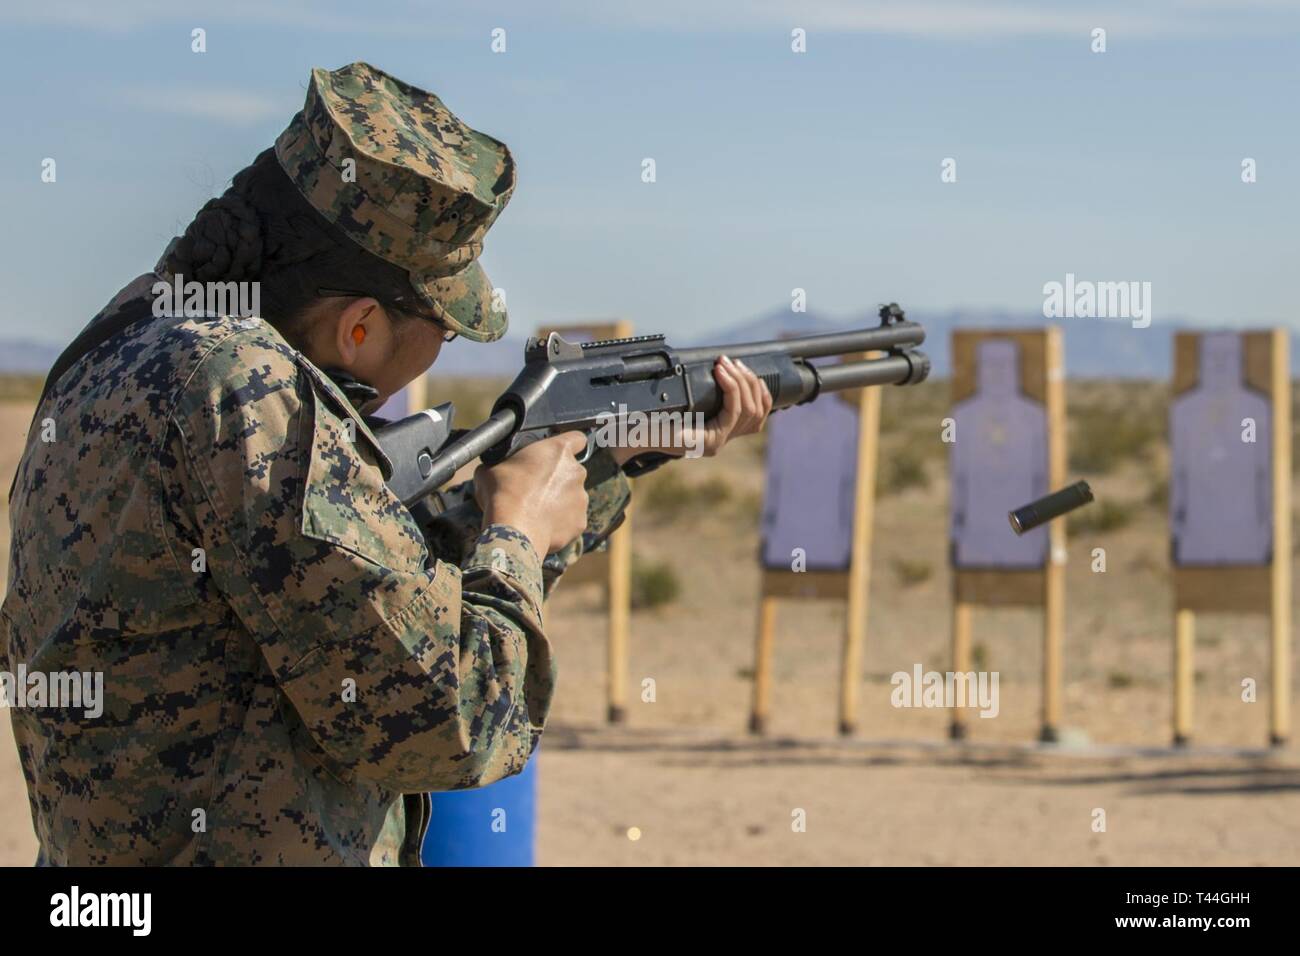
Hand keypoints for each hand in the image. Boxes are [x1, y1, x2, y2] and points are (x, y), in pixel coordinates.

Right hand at [473, 432, 588, 555]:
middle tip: (536, 488)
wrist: (513, 530)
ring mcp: (581, 498)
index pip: (577, 438)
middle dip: (558, 477)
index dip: (569, 443)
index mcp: (558, 450)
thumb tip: (500, 468)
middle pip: (571, 470)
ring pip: (572, 496)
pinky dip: (560, 522)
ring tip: (536, 510)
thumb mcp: (491, 467)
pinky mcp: (580, 522)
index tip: (558, 453)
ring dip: (559, 500)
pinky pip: (571, 519)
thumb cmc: (502, 494)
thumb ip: (505, 461)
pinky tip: (541, 525)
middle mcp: (576, 471)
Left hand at [610, 354, 772, 463]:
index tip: (740, 365)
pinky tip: (721, 374)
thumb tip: (722, 366)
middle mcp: (720, 441)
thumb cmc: (649, 415)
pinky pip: (732, 414)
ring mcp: (716, 444)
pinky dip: (731, 390)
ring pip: (749, 412)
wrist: (629, 432)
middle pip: (756, 411)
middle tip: (732, 361)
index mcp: (717, 433)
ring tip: (728, 364)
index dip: (757, 389)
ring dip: (742, 382)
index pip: (757, 415)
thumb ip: (703, 394)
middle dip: (749, 381)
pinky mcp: (708, 444)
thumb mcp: (682, 403)